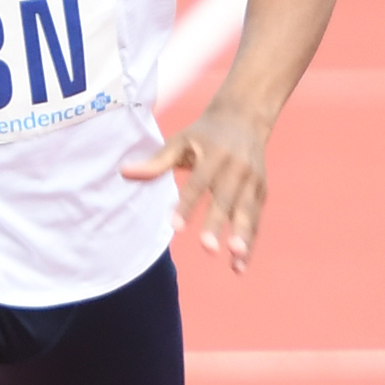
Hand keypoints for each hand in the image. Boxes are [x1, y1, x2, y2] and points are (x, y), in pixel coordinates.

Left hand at [121, 106, 268, 271]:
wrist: (245, 117)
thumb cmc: (204, 133)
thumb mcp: (180, 141)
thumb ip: (156, 162)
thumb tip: (124, 172)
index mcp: (214, 154)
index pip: (198, 183)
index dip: (187, 206)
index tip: (175, 227)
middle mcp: (236, 168)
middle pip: (225, 200)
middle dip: (217, 224)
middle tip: (207, 248)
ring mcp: (252, 181)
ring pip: (246, 212)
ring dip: (242, 236)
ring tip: (235, 258)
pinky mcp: (261, 192)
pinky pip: (255, 221)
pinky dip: (250, 243)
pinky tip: (238, 267)